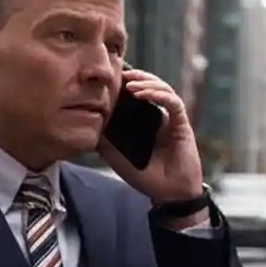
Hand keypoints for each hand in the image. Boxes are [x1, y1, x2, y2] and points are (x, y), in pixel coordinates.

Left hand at [98, 68, 204, 206]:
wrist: (168, 194)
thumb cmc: (145, 175)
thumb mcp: (116, 156)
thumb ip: (104, 140)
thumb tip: (84, 125)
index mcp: (146, 120)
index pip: (137, 94)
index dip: (126, 82)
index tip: (109, 77)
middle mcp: (160, 115)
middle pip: (151, 85)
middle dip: (136, 76)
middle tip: (119, 73)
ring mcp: (171, 118)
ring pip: (163, 89)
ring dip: (146, 82)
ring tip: (129, 82)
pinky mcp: (181, 123)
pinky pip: (172, 103)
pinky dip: (158, 94)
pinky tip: (142, 93)